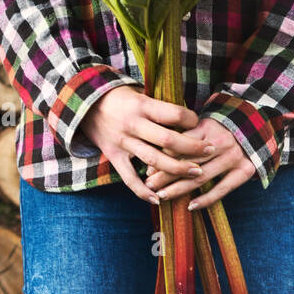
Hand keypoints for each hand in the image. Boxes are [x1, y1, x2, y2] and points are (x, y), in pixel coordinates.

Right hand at [79, 85, 212, 202]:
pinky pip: (129, 178)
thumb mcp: (139, 93)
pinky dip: (143, 191)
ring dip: (177, 170)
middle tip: (211, 151)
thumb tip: (189, 117)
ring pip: (154, 160)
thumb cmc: (119, 97)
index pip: (173, 114)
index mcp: (141, 105)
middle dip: (193, 148)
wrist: (82, 102)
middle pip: (168, 140)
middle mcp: (133, 124)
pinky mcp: (113, 156)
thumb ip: (160, 106)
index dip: (190, 119)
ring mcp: (123, 142)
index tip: (199, 123)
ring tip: (197, 174)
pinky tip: (158, 200)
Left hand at [146, 118, 255, 210]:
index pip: (180, 143)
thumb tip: (158, 153)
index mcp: (207, 126)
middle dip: (165, 174)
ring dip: (179, 188)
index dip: (162, 157)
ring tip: (162, 195)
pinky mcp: (244, 171)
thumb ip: (185, 135)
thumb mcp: (204, 124)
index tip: (148, 168)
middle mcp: (220, 142)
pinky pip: (222, 189)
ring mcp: (233, 157)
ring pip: (200, 177)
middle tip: (149, 184)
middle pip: (187, 161)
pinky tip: (191, 206)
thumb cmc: (223, 128)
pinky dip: (206, 199)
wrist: (257, 129)